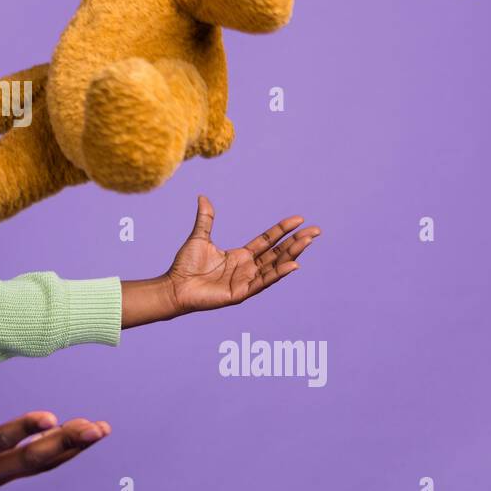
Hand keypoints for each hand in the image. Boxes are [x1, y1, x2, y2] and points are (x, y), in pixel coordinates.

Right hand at [0, 393, 109, 490]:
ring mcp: (4, 475)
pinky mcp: (13, 472)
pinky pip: (45, 463)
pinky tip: (90, 434)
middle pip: (32, 460)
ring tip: (102, 428)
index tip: (49, 416)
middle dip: (65, 444)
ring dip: (74, 447)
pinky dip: (69, 450)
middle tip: (94, 428)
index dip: (22, 430)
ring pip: (44, 463)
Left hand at [164, 194, 319, 314]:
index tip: (299, 219)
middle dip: (297, 242)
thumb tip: (203, 197)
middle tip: (316, 230)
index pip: (268, 241)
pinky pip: (263, 282)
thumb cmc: (185, 266)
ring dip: (292, 254)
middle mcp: (247, 268)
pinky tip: (293, 265)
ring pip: (275, 266)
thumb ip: (206, 219)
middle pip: (277, 252)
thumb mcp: (199, 237)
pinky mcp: (241, 293)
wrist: (174, 286)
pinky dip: (278, 274)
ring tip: (308, 241)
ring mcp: (246, 281)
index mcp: (240, 256)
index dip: (282, 230)